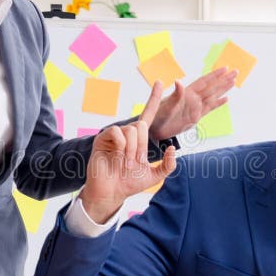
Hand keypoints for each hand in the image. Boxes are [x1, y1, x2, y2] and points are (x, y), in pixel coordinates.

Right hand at [81, 82, 176, 222]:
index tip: (160, 82)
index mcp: (139, 139)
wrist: (112, 193)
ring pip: (131, 130)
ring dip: (132, 150)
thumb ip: (168, 165)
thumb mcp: (155, 176)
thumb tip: (172, 148)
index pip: (148, 114)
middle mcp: (127, 134)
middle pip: (141, 126)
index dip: (154, 98)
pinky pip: (117, 133)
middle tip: (134, 162)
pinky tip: (117, 157)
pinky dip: (121, 147)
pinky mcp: (102, 139)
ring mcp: (114, 135)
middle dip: (141, 146)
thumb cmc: (129, 183)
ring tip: (125, 163)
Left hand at [148, 67, 236, 140]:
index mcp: (186, 93)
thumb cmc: (157, 115)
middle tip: (236, 71)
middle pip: (212, 87)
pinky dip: (218, 104)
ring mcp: (195, 107)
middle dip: (223, 79)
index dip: (215, 75)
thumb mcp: (166, 105)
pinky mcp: (195, 117)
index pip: (204, 82)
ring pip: (213, 96)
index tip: (225, 68)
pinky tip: (225, 99)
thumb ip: (175, 94)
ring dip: (223, 89)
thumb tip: (179, 81)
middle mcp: (193, 99)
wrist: (155, 129)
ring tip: (234, 81)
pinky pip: (209, 109)